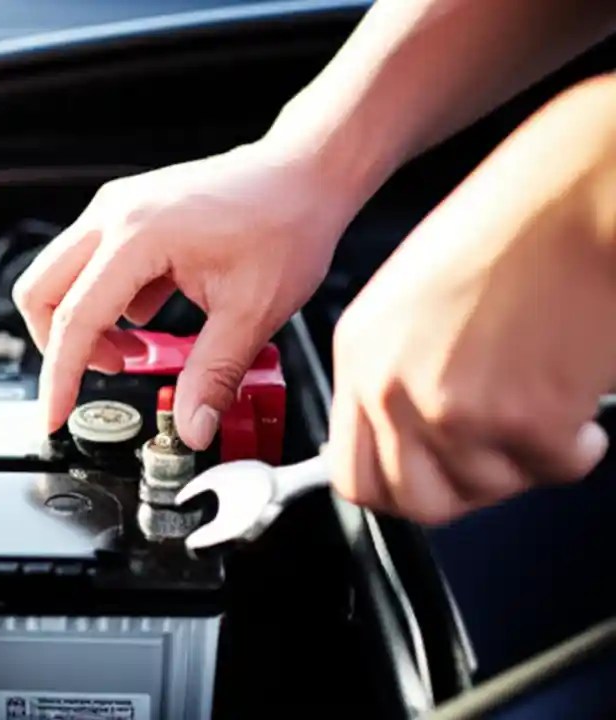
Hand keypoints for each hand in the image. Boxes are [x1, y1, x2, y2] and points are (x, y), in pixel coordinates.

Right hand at [13, 141, 359, 447]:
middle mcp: (114, 215)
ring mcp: (116, 208)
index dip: (61, 377)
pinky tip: (148, 317)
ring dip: (81, 324)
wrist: (305, 173)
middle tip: (106, 375)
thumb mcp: (253, 312)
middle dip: (58, 347)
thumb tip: (191, 427)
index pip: (75, 319)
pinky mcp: (126, 211)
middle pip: (40, 291)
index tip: (55, 416)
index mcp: (138, 237)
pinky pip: (86, 263)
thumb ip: (213, 375)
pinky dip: (101, 301)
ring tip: (133, 350)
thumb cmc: (285, 223)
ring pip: (57, 276)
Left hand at [327, 77, 615, 523]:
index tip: (430, 482)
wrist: (578, 197)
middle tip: (497, 459)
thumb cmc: (510, 228)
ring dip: (522, 464)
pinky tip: (578, 405)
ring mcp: (454, 410)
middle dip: (464, 491)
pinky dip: (574, 449)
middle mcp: (393, 388)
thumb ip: (396, 371)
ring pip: (484, 491)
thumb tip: (405, 436)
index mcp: (359, 356)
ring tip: (544, 412)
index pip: (351, 471)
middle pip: (413, 499)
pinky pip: (550, 471)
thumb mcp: (413, 301)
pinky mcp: (523, 420)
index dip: (397, 487)